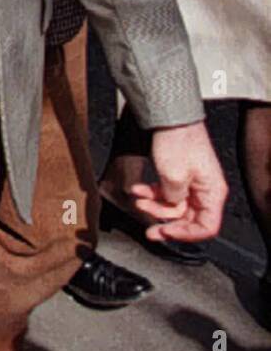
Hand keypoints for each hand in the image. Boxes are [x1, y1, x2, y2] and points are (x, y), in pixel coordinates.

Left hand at [132, 120, 226, 241]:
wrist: (167, 116)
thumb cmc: (176, 140)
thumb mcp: (173, 176)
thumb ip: (173, 200)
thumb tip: (171, 206)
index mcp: (212, 192)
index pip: (207, 227)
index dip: (186, 234)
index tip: (166, 233)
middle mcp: (205, 190)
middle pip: (188, 218)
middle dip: (165, 221)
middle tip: (148, 229)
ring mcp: (192, 182)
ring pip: (174, 206)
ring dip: (154, 206)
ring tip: (138, 199)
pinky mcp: (179, 175)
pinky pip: (166, 192)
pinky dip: (152, 193)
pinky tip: (138, 189)